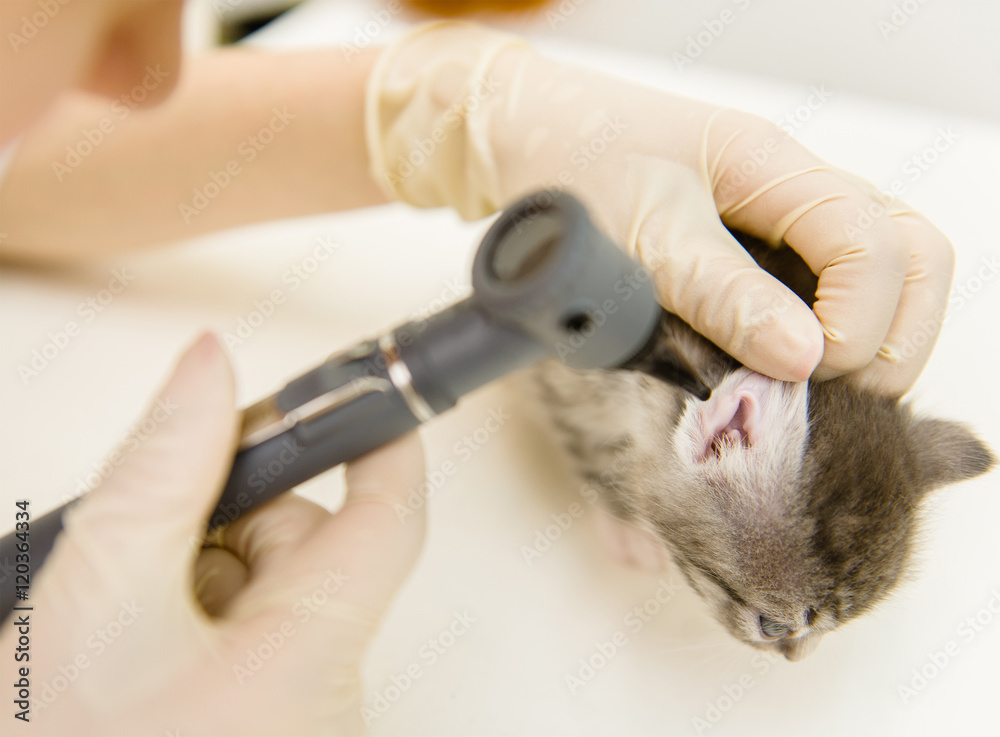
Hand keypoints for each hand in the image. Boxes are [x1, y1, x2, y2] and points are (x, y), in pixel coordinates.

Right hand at [1, 334, 425, 735]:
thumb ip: (164, 466)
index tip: (356, 392)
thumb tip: (209, 366)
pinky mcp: (263, 729)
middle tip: (146, 539)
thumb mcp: (99, 596)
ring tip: (116, 621)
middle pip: (307, 550)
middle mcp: (324, 694)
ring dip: (193, 576)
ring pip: (261, 596)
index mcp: (315, 653)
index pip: (388, 515)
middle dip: (228, 521)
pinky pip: (244, 644)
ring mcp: (294, 718)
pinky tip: (130, 653)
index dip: (378, 438)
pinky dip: (189, 622)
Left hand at [366, 22, 953, 393]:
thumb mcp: (639, 236)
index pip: (873, 241)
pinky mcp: (764, 254)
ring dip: (880, 339)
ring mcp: (787, 222)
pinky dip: (841, 337)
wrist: (528, 144)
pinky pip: (839, 290)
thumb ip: (718, 293)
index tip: (802, 370)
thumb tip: (800, 359)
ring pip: (892, 271)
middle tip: (832, 389)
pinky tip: (800, 372)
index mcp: (770, 165)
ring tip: (822, 388)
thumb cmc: (572, 170)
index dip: (858, 320)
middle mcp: (796, 190)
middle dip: (894, 336)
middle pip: (913, 254)